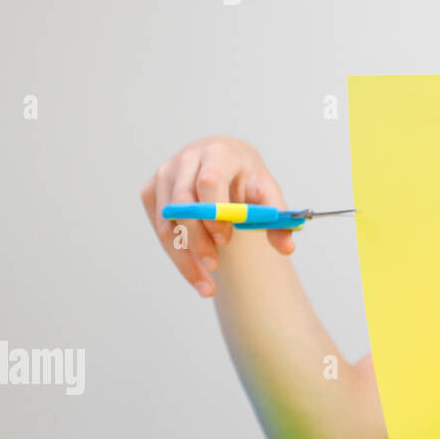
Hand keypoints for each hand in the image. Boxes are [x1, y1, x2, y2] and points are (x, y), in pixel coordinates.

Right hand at [140, 136, 294, 296]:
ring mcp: (164, 175)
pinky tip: (196, 275)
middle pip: (183, 204)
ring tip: (208, 285)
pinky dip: (177, 256)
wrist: (223, 161)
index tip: (225, 240)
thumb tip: (288, 248)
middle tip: (216, 265)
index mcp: (219, 153)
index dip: (214, 213)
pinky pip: (160, 229)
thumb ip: (277, 218)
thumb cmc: (247, 178)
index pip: (209, 181)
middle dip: (197, 239)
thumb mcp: (267, 192)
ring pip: (166, 223)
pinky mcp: (151, 192)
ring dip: (185, 257)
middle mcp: (186, 160)